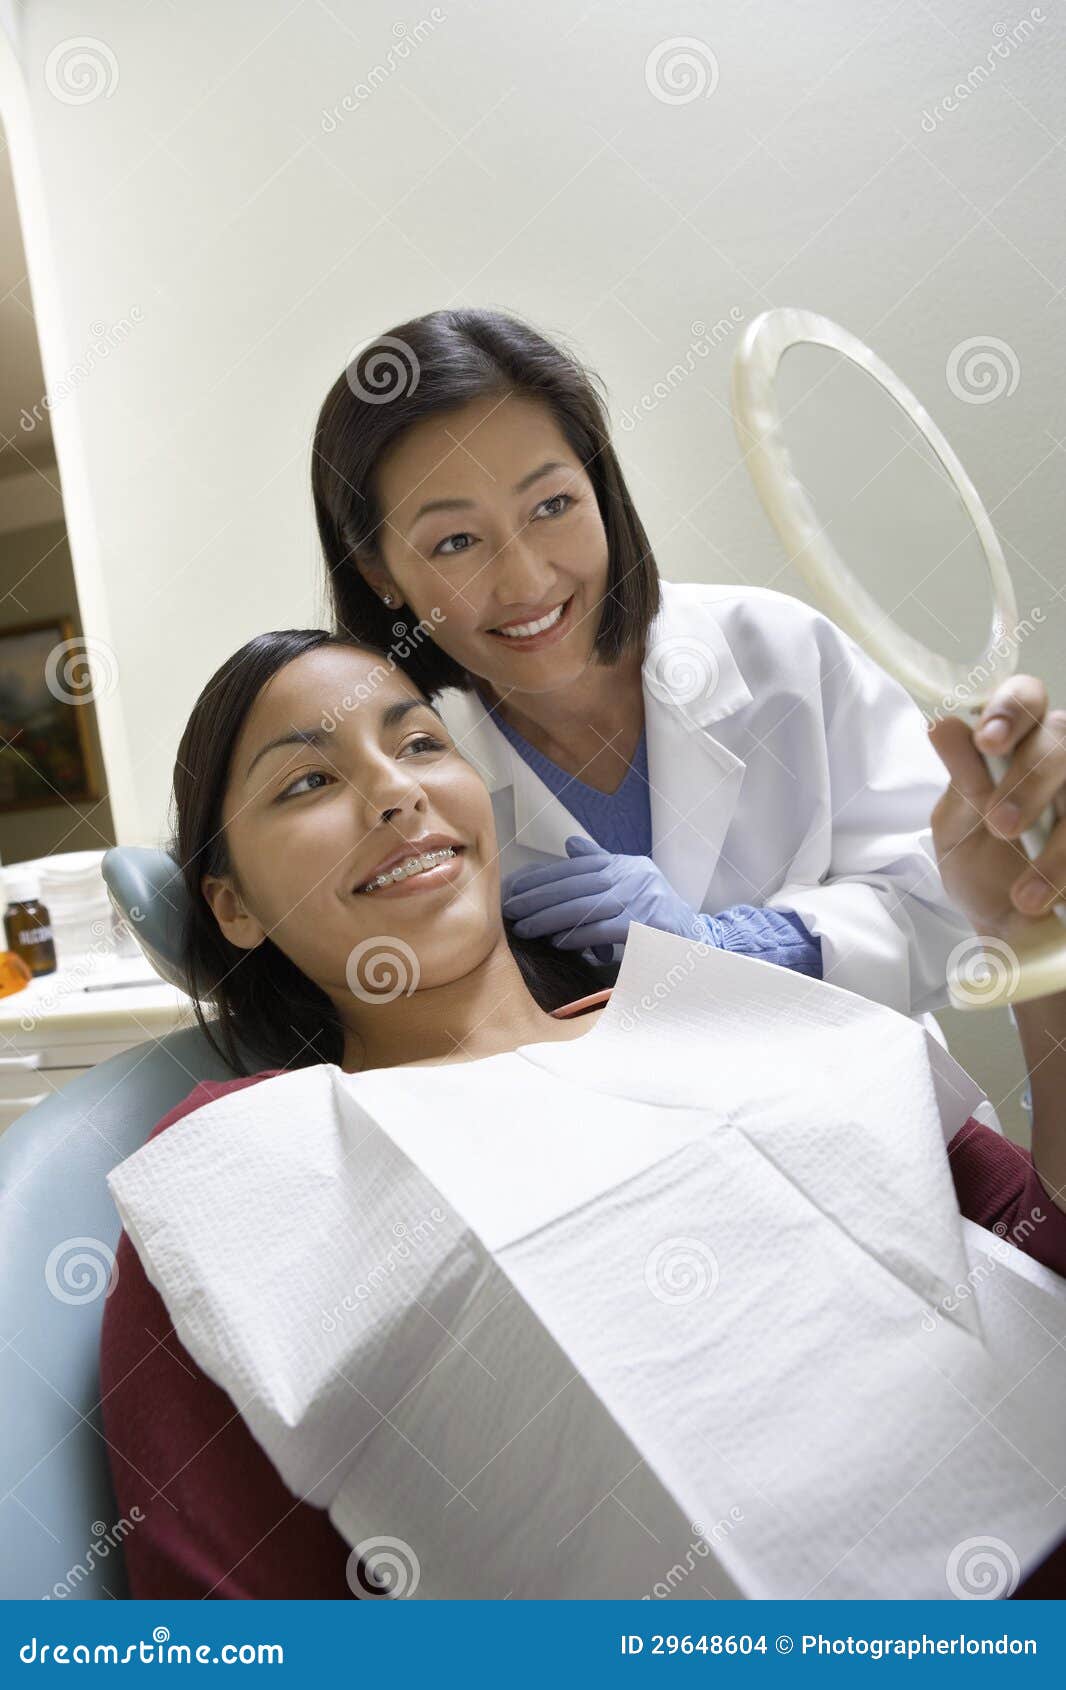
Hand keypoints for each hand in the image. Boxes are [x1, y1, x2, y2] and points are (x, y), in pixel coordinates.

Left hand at [502, 836, 706, 955]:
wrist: (699, 940)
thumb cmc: (657, 916)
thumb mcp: (633, 884)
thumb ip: (603, 865)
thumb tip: (570, 845)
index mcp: (628, 865)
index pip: (577, 868)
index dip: (543, 877)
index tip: (516, 888)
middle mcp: (635, 877)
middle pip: (576, 885)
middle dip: (539, 898)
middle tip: (511, 909)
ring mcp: (643, 900)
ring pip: (585, 908)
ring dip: (550, 919)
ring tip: (526, 927)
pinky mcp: (648, 926)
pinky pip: (604, 930)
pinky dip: (577, 936)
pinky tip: (557, 941)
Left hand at [926, 676, 1065, 940]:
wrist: (1005, 925)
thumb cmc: (980, 864)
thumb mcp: (958, 826)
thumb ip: (960, 779)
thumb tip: (942, 726)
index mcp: (1015, 742)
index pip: (1023, 697)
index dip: (1010, 711)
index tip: (987, 742)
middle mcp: (1057, 756)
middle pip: (1060, 735)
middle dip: (1029, 780)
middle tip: (1000, 825)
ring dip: (1056, 846)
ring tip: (1024, 894)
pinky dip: (1062, 869)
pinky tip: (1040, 899)